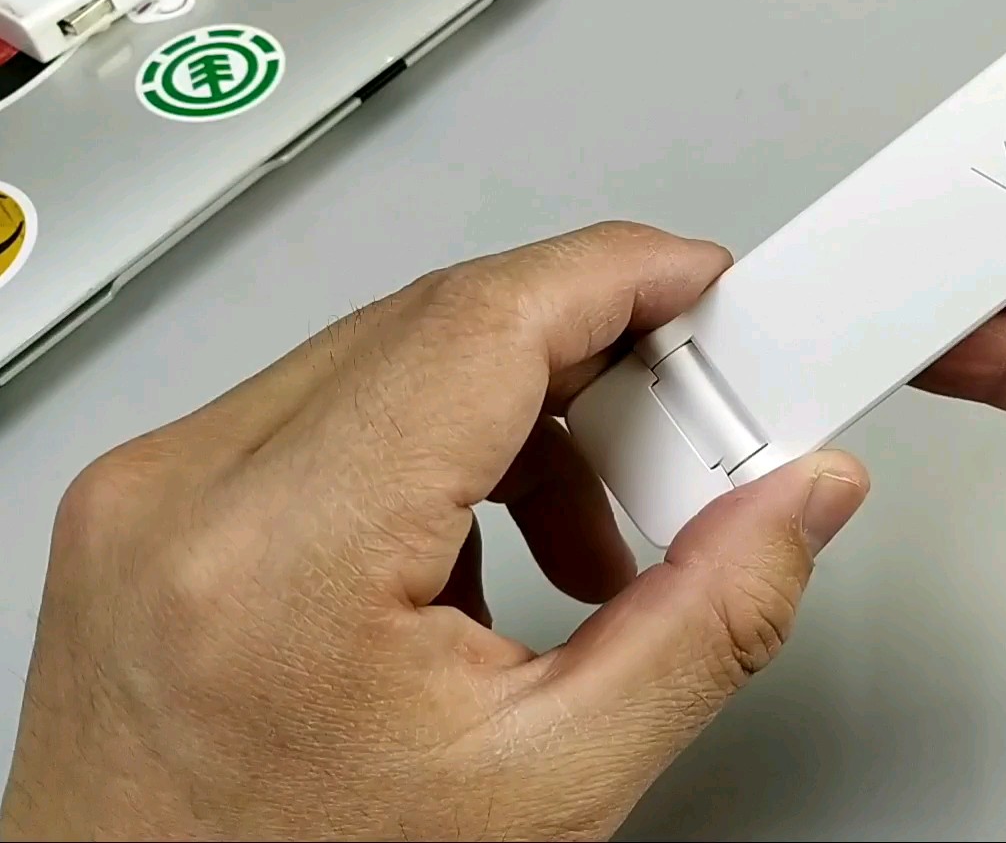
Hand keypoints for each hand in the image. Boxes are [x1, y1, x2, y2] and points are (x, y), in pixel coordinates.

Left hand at [0, 223, 869, 840]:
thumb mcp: (552, 787)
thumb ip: (708, 625)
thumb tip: (796, 506)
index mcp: (281, 557)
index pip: (481, 322)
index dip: (618, 278)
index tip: (702, 288)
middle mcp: (187, 496)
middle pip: (440, 325)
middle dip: (590, 366)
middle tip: (686, 438)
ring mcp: (152, 494)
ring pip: (387, 359)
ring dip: (517, 421)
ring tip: (585, 547)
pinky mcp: (149, 509)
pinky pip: (325, 414)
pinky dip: (435, 454)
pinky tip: (483, 561)